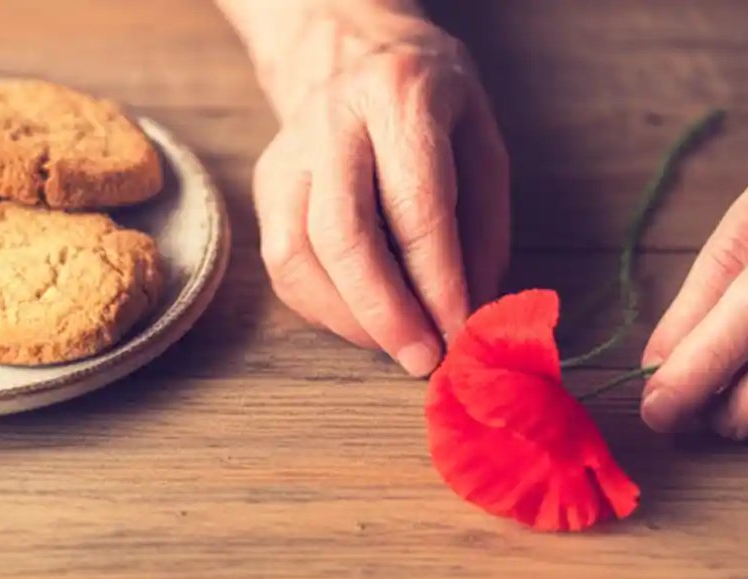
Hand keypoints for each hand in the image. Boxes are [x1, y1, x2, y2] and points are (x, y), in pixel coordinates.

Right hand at [248, 2, 509, 375]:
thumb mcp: (482, 140)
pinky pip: (281, 265)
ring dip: (347, 318)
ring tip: (393, 344)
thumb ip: (481, 226)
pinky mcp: (265, 186)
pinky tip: (360, 319)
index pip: (416, 206)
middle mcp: (333, 122)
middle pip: (341, 234)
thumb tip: (471, 313)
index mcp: (400, 98)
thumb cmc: (430, 102)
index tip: (459, 334)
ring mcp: (287, 154)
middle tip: (422, 359)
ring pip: (295, 256)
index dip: (438, 282)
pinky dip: (322, 307)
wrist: (350, 51)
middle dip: (384, 313)